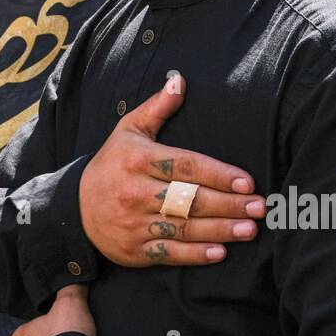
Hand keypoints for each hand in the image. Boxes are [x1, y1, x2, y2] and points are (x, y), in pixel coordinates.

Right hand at [78, 70, 267, 266]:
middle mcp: (136, 192)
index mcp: (139, 159)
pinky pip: (168, 252)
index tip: (248, 182)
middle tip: (260, 207)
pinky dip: (194, 255)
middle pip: (190, 199)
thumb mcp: (128, 130)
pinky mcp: (134, 250)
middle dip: (229, 204)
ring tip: (250, 229)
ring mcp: (135, 223)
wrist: (74, 209)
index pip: (186, 166)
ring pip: (183, 227)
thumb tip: (180, 81)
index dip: (219, 174)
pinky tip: (219, 253)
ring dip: (220, 230)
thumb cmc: (111, 164)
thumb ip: (157, 107)